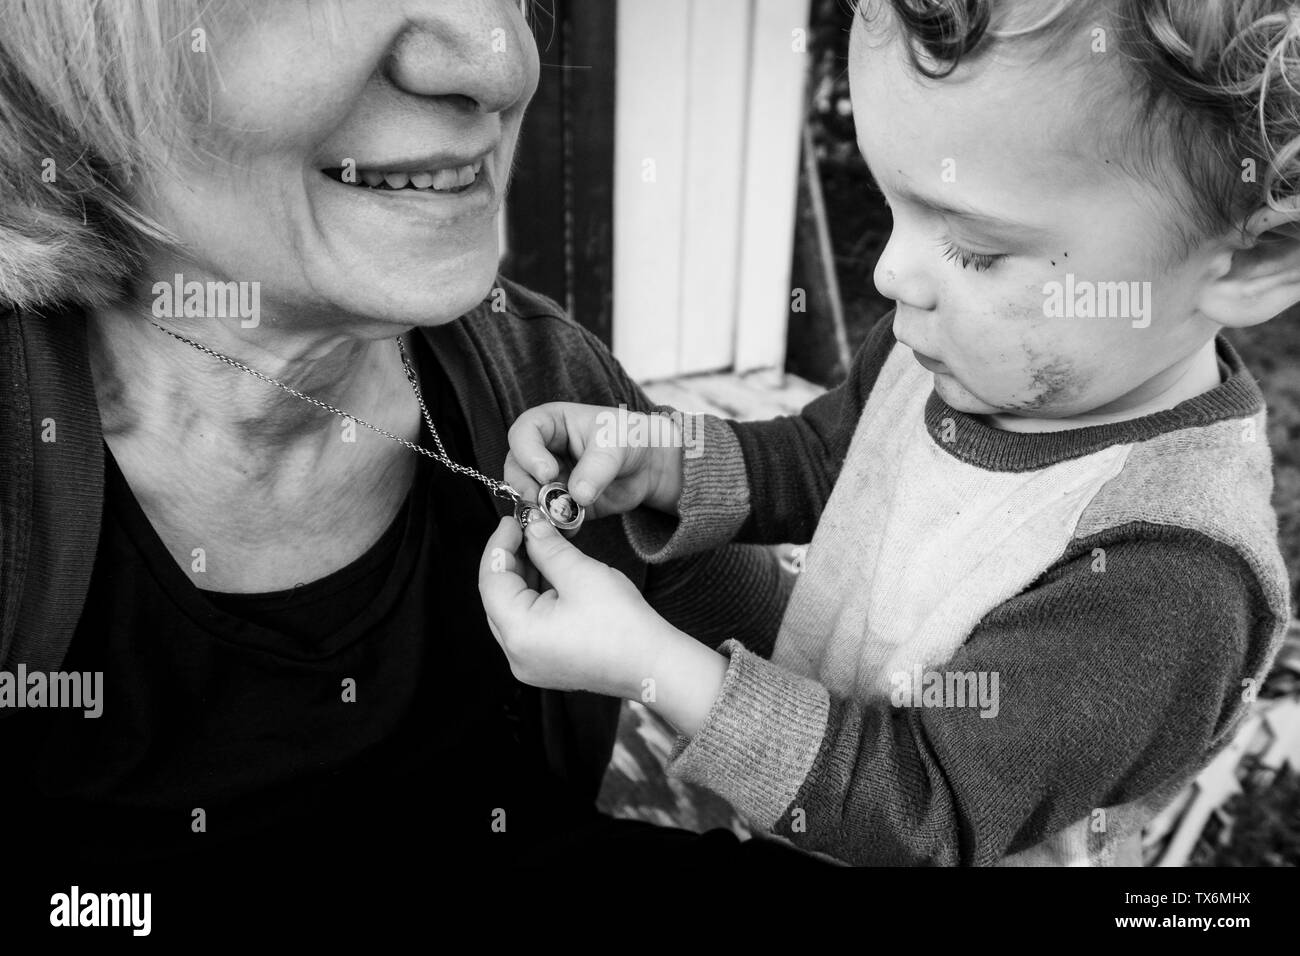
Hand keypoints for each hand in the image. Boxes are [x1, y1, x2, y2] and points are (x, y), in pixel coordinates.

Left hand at [478, 516, 727, 734]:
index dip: (499, 545)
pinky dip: (535, 597)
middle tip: (526, 529)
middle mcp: (517, 655)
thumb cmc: (624, 627)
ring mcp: (531, 664)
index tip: (511, 521)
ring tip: (541, 547)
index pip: (491, 580)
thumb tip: (531, 528)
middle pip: (498, 597)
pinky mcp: (546, 665)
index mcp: (519, 633)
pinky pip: (529, 625)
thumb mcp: (581, 573)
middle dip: (510, 560)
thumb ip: (548, 547)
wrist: (655, 666)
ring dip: (524, 577)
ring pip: (513, 610)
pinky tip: (551, 574)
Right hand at [505, 402, 684, 517]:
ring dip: (538, 508)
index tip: (548, 472)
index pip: (522, 433)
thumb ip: (596, 468)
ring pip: (526, 495)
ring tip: (558, 517)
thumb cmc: (629, 438)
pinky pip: (547, 516)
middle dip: (525, 486)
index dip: (528, 454)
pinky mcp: (560, 503)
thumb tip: (577, 496)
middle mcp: (543, 450)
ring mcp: (549, 479)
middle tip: (541, 501)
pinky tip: (570, 528)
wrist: (648, 465)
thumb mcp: (616, 444)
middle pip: (515, 467)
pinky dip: (554, 525)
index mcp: (551, 423)